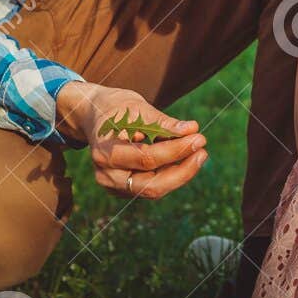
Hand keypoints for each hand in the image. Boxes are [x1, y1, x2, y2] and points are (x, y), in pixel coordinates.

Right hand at [55, 81, 207, 198]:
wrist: (94, 115)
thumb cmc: (116, 108)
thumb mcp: (138, 107)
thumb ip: (163, 122)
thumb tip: (192, 129)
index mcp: (105, 151)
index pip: (147, 158)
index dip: (176, 150)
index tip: (199, 137)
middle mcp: (106, 174)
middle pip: (150, 186)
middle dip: (181, 172)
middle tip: (203, 152)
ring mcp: (112, 185)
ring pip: (152, 190)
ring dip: (179, 174)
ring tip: (198, 154)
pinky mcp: (122, 188)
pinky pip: (150, 187)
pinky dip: (168, 175)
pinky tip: (182, 159)